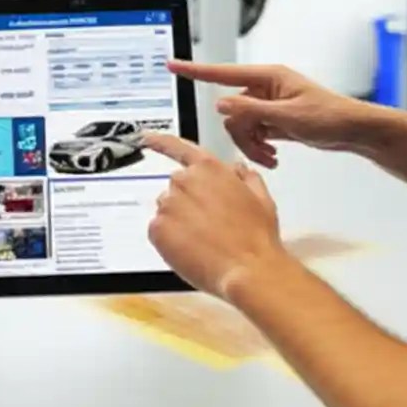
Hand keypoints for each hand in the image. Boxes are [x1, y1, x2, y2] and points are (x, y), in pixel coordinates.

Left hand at [143, 133, 285, 304]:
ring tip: (204, 240)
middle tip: (208, 225)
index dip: (160, 142)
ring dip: (179, 222)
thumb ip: (245, 177)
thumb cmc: (256, 236)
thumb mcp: (261, 198)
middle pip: (176, 188)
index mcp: (208, 168)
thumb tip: (237, 170)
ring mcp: (168, 204)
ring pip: (167, 210)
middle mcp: (184, 181)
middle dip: (188, 203)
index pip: (178, 148)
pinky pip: (159, 231)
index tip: (146, 137)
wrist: (248, 269)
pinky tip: (192, 250)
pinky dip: (171, 241)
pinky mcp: (157, 229)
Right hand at [168, 61, 367, 168]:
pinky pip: (253, 134)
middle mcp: (264, 88)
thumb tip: (221, 104)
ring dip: (251, 145)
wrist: (352, 131)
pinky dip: (259, 148)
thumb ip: (253, 110)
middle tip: (262, 150)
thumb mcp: (289, 116)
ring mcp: (267, 105)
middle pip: (232, 111)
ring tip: (270, 158)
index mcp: (267, 77)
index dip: (195, 70)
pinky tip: (273, 157)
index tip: (173, 65)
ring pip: (241, 126)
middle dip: (243, 135)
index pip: (222, 73)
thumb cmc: (329, 116)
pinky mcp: (273, 120)